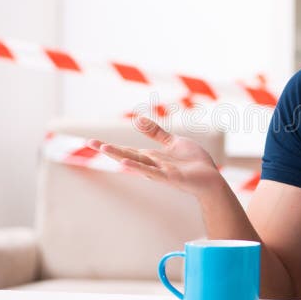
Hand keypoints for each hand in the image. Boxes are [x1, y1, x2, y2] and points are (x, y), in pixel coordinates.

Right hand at [88, 117, 225, 198]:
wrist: (211, 178)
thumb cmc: (195, 163)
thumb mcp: (174, 142)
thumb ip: (157, 133)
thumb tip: (138, 120)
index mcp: (152, 157)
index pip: (127, 150)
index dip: (111, 146)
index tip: (92, 141)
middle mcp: (152, 165)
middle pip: (126, 155)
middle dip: (108, 149)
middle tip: (89, 143)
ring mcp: (160, 172)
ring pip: (136, 162)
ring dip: (119, 155)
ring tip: (102, 148)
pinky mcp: (170, 177)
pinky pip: (151, 172)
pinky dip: (138, 166)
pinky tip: (125, 162)